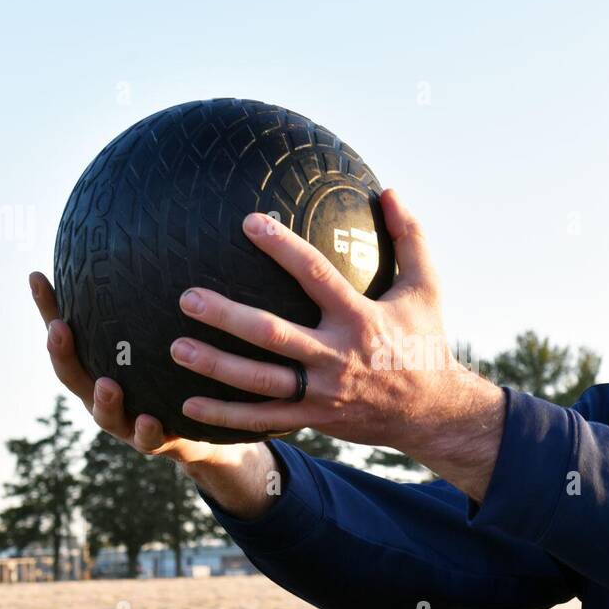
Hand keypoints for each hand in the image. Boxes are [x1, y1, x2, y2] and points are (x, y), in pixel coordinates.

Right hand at [27, 271, 248, 469]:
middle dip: (62, 352)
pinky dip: (147, 430)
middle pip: (72, 374)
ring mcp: (126, 420)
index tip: (37, 276)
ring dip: (103, 400)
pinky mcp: (155, 441)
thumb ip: (157, 302)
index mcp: (98, 365)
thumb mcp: (166, 338)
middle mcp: (104, 393)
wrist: (203, 431)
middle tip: (58, 329)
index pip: (66, 332)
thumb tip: (157, 239)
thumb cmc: (177, 376)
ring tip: (108, 384)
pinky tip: (150, 419)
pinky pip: (149, 439)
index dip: (48, 308)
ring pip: (105, 414)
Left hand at [171, 188, 501, 462]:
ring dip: (216, 365)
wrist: (432, 410)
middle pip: (273, 335)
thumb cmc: (425, 341)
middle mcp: (337, 357)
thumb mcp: (427, 288)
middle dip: (227, 317)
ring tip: (175, 348)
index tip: (248, 222)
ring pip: (260, 380)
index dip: (282, 248)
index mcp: (360, 319)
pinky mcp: (314, 418)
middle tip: (186, 297)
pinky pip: (264, 418)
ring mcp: (323, 392)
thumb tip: (388, 190)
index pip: (315, 276)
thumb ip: (409, 238)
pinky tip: (188, 404)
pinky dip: (226, 414)